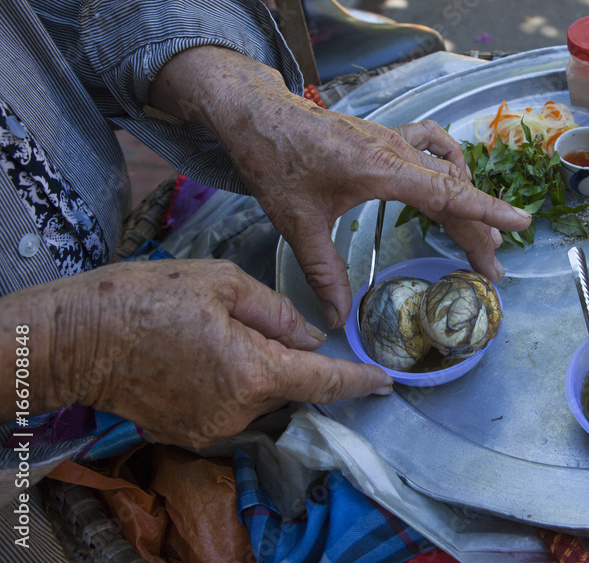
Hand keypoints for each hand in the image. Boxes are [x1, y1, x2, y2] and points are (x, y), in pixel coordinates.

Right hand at [15, 260, 392, 446]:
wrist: (76, 338)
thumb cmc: (146, 298)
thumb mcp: (221, 282)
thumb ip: (277, 312)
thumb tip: (311, 337)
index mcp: (254, 370)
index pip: (323, 382)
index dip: (358, 381)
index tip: (384, 381)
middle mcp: (239, 410)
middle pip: (290, 387)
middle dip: (291, 360)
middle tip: (259, 325)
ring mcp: (212, 428)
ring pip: (260, 397)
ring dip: (257, 371)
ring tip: (214, 335)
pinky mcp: (189, 433)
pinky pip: (230, 408)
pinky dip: (232, 384)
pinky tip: (201, 356)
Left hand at [149, 47, 530, 327]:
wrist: (257, 113)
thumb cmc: (275, 161)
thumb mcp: (297, 224)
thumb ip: (323, 273)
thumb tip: (338, 319)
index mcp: (383, 169)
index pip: (449, 194)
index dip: (488, 211)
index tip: (521, 224)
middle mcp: (397, 152)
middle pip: (454, 192)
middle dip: (478, 231)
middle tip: (492, 270)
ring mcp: (394, 140)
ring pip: (446, 173)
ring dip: (467, 203)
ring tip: (480, 238)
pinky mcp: (385, 137)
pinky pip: (432, 146)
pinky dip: (449, 165)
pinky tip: (453, 179)